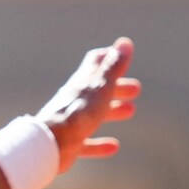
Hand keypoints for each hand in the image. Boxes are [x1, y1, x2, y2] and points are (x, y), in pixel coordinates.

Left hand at [35, 37, 140, 173]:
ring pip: (93, 114)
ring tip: (130, 110)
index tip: (122, 56)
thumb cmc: (79, 111)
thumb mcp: (101, 86)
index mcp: (81, 83)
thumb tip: (124, 42)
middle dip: (116, 86)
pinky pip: (86, 143)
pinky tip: (114, 146)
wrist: (52, 143)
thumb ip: (113, 67)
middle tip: (136, 89)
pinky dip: (99, 143)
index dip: (109, 58)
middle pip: (96, 89)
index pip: (94, 63)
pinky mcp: (68, 144)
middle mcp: (74, 100)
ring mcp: (70, 122)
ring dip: (111, 110)